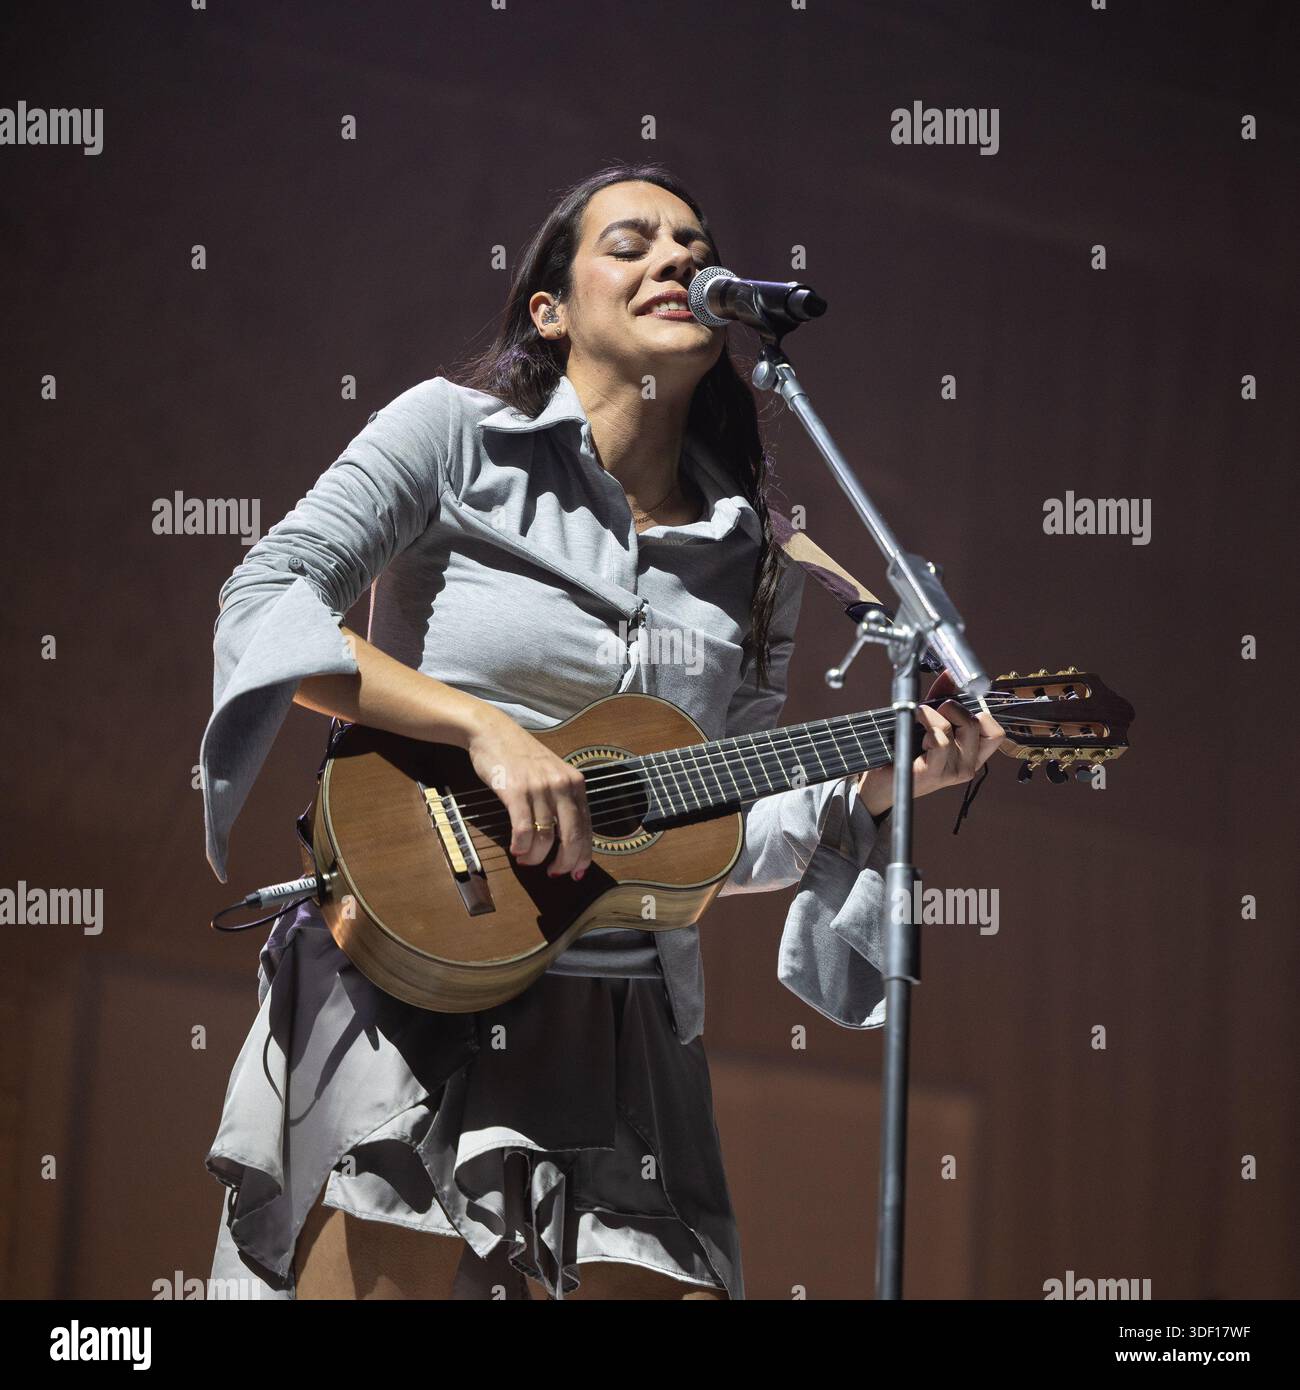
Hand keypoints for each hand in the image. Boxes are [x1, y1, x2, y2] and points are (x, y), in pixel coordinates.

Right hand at [464, 707, 592, 878]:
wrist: (493, 731)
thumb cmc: (522, 756)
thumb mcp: (552, 773)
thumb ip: (563, 800)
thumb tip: (568, 839)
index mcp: (575, 783)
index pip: (587, 828)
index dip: (583, 855)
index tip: (577, 872)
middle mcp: (561, 785)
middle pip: (571, 836)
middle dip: (565, 862)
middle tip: (554, 873)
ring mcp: (539, 787)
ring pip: (546, 837)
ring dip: (536, 856)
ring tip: (527, 859)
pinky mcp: (515, 790)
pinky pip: (523, 829)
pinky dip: (521, 846)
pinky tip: (516, 850)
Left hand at [856, 698, 1005, 817]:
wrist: (881, 783)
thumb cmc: (906, 752)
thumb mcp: (928, 722)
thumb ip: (941, 698)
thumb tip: (949, 674)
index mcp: (972, 756)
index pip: (996, 732)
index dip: (979, 712)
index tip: (955, 706)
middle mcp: (967, 766)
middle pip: (977, 723)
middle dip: (953, 707)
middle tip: (932, 711)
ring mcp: (952, 772)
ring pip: (961, 728)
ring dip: (937, 714)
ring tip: (920, 719)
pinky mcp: (933, 773)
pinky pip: (941, 740)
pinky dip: (928, 724)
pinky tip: (916, 725)